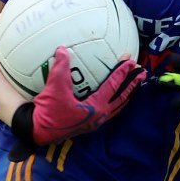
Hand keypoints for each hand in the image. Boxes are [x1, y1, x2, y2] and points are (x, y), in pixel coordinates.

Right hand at [8, 45, 144, 160]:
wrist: (38, 131)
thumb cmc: (48, 111)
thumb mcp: (54, 88)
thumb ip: (60, 68)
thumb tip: (62, 49)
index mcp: (95, 107)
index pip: (114, 86)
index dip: (123, 72)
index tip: (131, 61)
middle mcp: (100, 116)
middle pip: (122, 98)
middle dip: (133, 84)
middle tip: (142, 72)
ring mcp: (96, 121)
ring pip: (118, 106)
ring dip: (127, 94)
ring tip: (135, 84)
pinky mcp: (89, 123)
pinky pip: (110, 110)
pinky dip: (117, 101)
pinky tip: (116, 96)